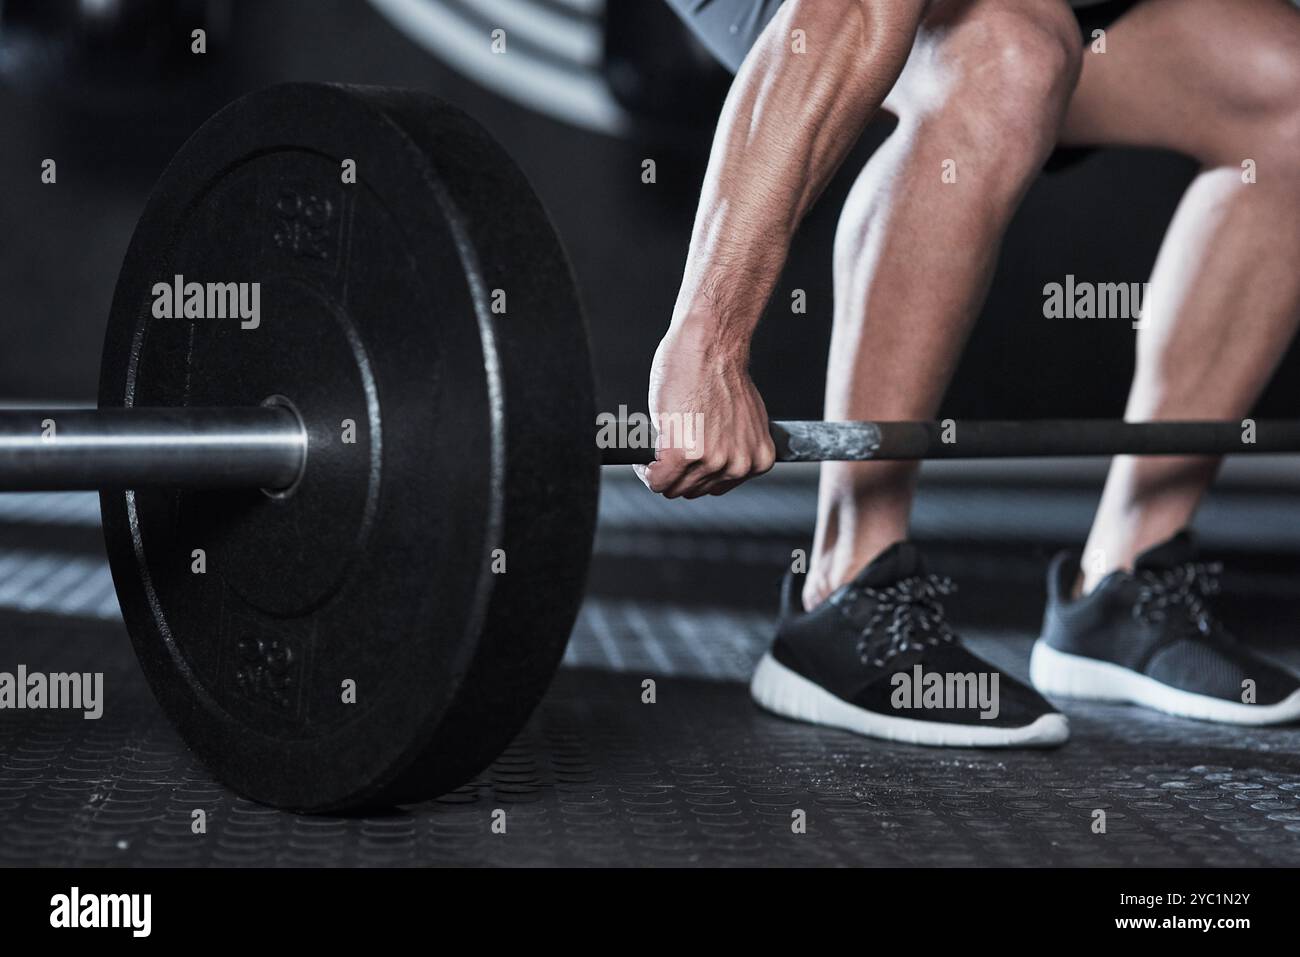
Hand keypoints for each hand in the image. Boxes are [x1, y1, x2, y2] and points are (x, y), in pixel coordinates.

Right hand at [637, 320, 776, 497]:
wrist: (710, 346)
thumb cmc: (720, 371)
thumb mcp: (742, 419)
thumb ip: (732, 446)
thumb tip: (715, 458)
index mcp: (756, 460)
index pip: (715, 487)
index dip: (694, 473)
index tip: (683, 463)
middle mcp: (738, 466)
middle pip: (693, 490)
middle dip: (676, 472)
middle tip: (666, 451)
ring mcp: (711, 462)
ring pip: (672, 487)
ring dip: (659, 471)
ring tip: (657, 448)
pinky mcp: (683, 454)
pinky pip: (655, 479)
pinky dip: (644, 469)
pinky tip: (644, 455)